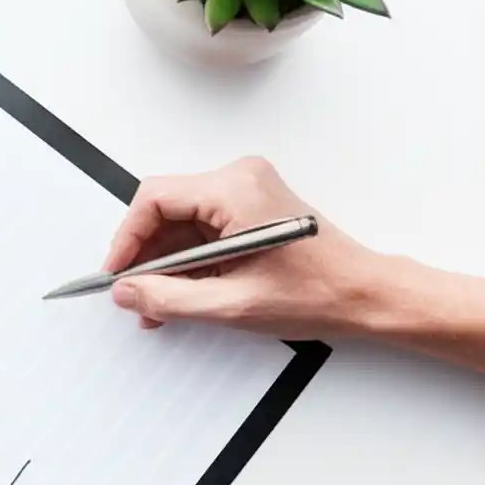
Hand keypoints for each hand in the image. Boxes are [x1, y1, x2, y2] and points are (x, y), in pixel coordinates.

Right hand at [104, 157, 382, 338]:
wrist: (368, 295)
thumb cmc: (319, 293)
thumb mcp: (232, 304)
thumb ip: (169, 299)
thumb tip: (128, 291)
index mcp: (235, 190)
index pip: (155, 199)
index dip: (127, 238)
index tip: (117, 272)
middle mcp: (240, 179)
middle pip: (166, 209)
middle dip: (146, 256)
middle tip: (134, 293)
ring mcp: (246, 191)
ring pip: (182, 222)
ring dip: (167, 263)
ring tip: (157, 305)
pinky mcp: (250, 206)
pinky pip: (202, 228)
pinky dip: (189, 261)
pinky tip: (182, 293)